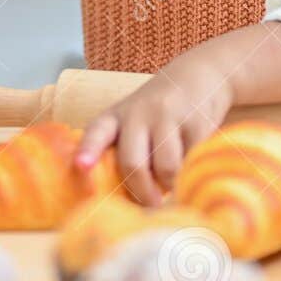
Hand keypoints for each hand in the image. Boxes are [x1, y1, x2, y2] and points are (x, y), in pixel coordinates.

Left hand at [73, 48, 235, 205]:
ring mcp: (168, 115)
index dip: (88, 150)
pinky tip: (191, 167)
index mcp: (116, 117)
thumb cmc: (158, 112)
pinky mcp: (196, 121)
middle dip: (141, 191)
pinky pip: (192, 161)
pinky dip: (191, 172)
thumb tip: (126, 200)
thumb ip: (125, 150)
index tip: (81, 166)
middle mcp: (138, 113)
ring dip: (170, 184)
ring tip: (173, 183)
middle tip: (151, 205)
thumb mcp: (133, 121)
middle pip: (133, 162)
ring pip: (166, 167)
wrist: (198, 75)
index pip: (97, 132)